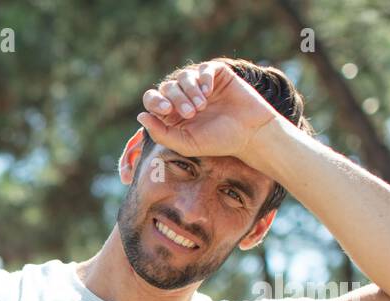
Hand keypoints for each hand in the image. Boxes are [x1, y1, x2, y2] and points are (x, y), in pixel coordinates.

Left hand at [136, 61, 281, 161]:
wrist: (249, 133)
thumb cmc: (217, 141)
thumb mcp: (185, 143)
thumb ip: (161, 133)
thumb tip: (140, 116)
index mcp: (172, 114)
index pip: (152, 100)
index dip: (155, 101)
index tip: (166, 110)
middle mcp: (183, 97)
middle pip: (167, 87)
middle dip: (176, 99)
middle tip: (192, 113)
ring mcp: (200, 84)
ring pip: (183, 77)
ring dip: (190, 91)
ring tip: (202, 106)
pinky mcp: (217, 74)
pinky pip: (203, 69)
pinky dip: (203, 79)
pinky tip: (209, 92)